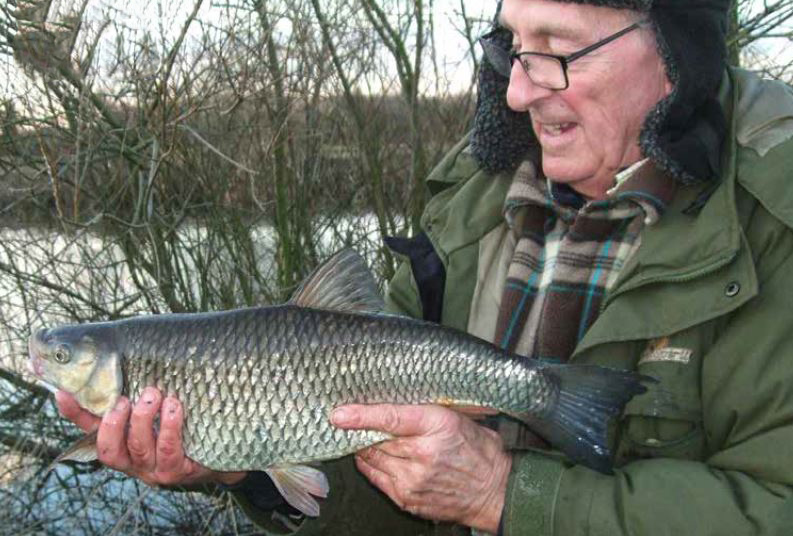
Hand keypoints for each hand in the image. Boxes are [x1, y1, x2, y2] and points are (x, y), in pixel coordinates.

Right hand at [55, 387, 245, 487]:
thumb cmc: (183, 414)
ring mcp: (153, 468)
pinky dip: (169, 427)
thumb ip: (136, 382)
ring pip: (137, 448)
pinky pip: (168, 452)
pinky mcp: (177, 471)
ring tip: (155, 394)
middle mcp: (132, 459)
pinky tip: (175, 408)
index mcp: (121, 440)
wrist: (221, 443)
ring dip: (144, 419)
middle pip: (108, 449)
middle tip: (126, 398)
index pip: (89, 428)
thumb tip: (119, 348)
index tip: (63, 391)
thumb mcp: (157, 398)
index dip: (73, 412)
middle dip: (113, 422)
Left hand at [331, 404, 510, 533]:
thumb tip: (391, 398)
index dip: (362, 415)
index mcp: (438, 425)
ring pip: (372, 458)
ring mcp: (413, 479)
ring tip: (366, 437)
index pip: (391, 418)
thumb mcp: (459, 418)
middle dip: (362, 430)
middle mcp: (423, 453)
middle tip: (353, 420)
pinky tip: (375, 456)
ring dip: (365, 446)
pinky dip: (371, 464)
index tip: (340, 413)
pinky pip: (376, 477)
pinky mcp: (407, 497)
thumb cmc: (479, 451)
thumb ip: (425, 411)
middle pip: (375, 439)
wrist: (493, 492)